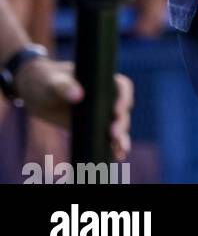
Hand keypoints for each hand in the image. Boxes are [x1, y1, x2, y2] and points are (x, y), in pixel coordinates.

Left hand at [15, 59, 132, 161]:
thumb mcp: (53, 81)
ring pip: (117, 125)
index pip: (122, 87)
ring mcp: (99, 113)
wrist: (36, 92)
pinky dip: (113, 146)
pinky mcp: (91, 127)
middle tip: (114, 134)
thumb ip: (64, 86)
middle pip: (122, 109)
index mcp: (102, 80)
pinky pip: (106, 137)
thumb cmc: (46, 79)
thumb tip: (78, 96)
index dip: (124, 98)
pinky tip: (116, 155)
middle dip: (121, 123)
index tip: (117, 111)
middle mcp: (105, 96)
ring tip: (119, 150)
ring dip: (121, 138)